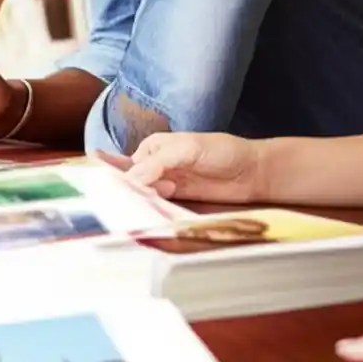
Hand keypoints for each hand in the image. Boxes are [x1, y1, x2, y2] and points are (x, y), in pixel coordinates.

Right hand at [95, 132, 264, 203]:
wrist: (253, 172)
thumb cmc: (222, 151)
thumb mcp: (187, 148)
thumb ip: (158, 162)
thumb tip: (131, 179)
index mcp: (152, 147)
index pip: (126, 164)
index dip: (116, 178)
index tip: (109, 189)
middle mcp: (154, 165)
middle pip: (129, 181)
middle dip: (120, 192)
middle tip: (112, 203)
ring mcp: (164, 184)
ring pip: (141, 195)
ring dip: (136, 203)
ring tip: (133, 210)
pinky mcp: (175, 201)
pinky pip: (156, 206)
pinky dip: (148, 211)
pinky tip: (143, 215)